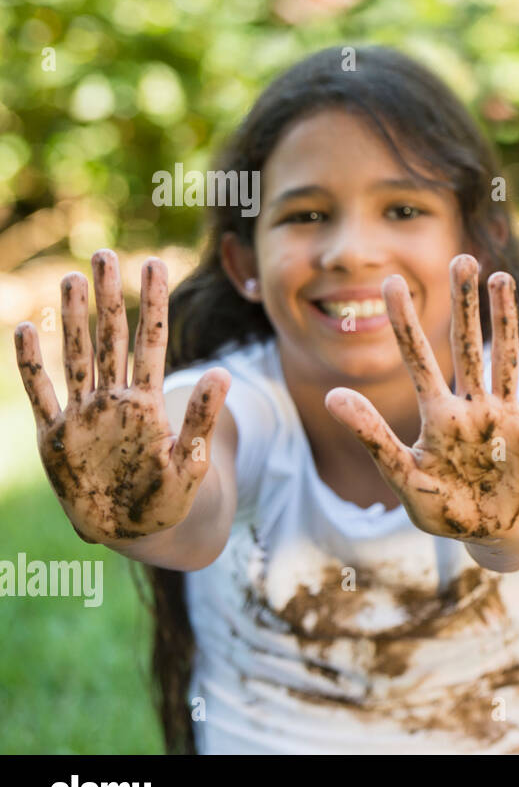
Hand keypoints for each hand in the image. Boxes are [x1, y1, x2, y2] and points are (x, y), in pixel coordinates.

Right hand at [12, 250, 230, 542]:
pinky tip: (28, 329)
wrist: (136, 534)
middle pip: (111, 338)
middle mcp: (114, 400)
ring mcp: (83, 415)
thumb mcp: (189, 462)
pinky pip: (41, 393)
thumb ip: (200, 418)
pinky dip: (31, 364)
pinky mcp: (56, 436)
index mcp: (147, 403)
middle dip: (109, 295)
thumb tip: (223, 373)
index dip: (152, 303)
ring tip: (73, 278)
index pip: (151, 342)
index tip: (155, 264)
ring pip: (77, 356)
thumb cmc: (169, 501)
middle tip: (105, 252)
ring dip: (74, 318)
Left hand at [323, 255, 518, 540]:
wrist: (491, 534)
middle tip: (460, 258)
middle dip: (464, 304)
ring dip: (504, 320)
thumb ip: (372, 437)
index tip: (390, 282)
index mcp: (437, 416)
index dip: (404, 323)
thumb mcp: (403, 476)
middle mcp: (471, 406)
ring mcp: (504, 416)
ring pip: (505, 359)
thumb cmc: (443, 510)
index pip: (417, 360)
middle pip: (466, 345)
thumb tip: (333, 395)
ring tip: (501, 277)